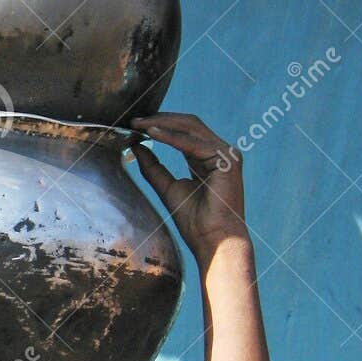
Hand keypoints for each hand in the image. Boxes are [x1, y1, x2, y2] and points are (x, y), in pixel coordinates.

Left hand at [129, 112, 248, 264]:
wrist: (213, 241)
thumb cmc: (195, 222)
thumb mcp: (167, 188)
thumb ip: (153, 167)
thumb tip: (135, 146)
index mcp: (208, 158)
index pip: (183, 131)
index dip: (159, 126)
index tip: (134, 126)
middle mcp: (220, 152)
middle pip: (188, 124)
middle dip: (159, 119)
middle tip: (134, 120)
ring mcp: (227, 154)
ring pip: (192, 127)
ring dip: (163, 124)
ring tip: (140, 124)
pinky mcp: (227, 160)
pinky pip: (194, 142)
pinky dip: (172, 137)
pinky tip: (152, 134)